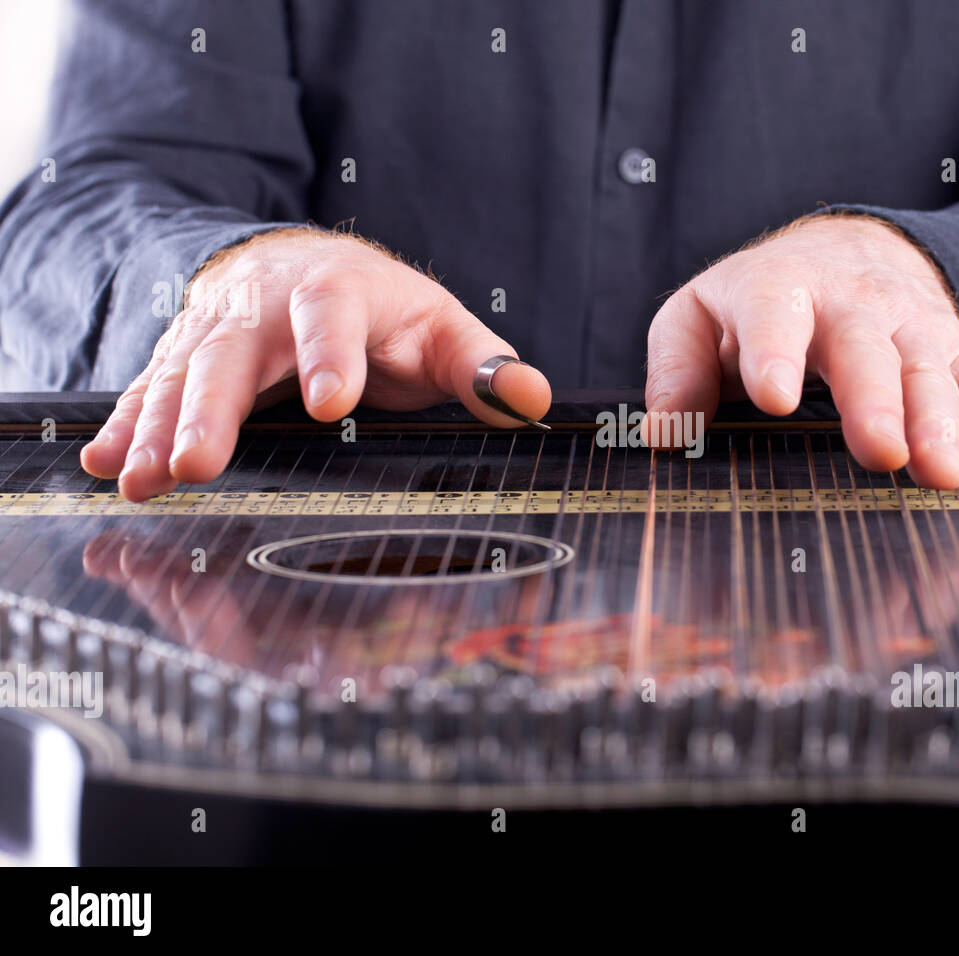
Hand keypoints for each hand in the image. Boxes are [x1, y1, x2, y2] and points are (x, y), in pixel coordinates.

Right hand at [80, 229, 550, 500]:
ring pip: (180, 376)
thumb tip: (533, 400)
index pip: (333, 318)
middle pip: (234, 353)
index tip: (332, 404)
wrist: (303, 264)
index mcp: (336, 292)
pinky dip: (125, 426)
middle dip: (214, 409)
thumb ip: (482, 365)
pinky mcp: (184, 359)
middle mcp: (264, 308)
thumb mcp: (438, 329)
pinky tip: (104, 464)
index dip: (331, 358)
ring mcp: (215, 332)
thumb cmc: (382, 309)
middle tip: (199, 464)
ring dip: (157, 427)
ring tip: (143, 479)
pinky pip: (150, 390)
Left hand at [644, 214, 958, 486]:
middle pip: (866, 350)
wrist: (847, 252)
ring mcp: (911, 330)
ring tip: (942, 474)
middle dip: (875, 400)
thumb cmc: (761, 299)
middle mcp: (852, 306)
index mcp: (780, 289)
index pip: (774, 311)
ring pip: (930, 371)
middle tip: (880, 452)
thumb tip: (664, 434)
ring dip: (941, 422)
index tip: (771, 395)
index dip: (772, 350)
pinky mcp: (954, 355)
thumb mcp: (701, 315)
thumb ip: (677, 366)